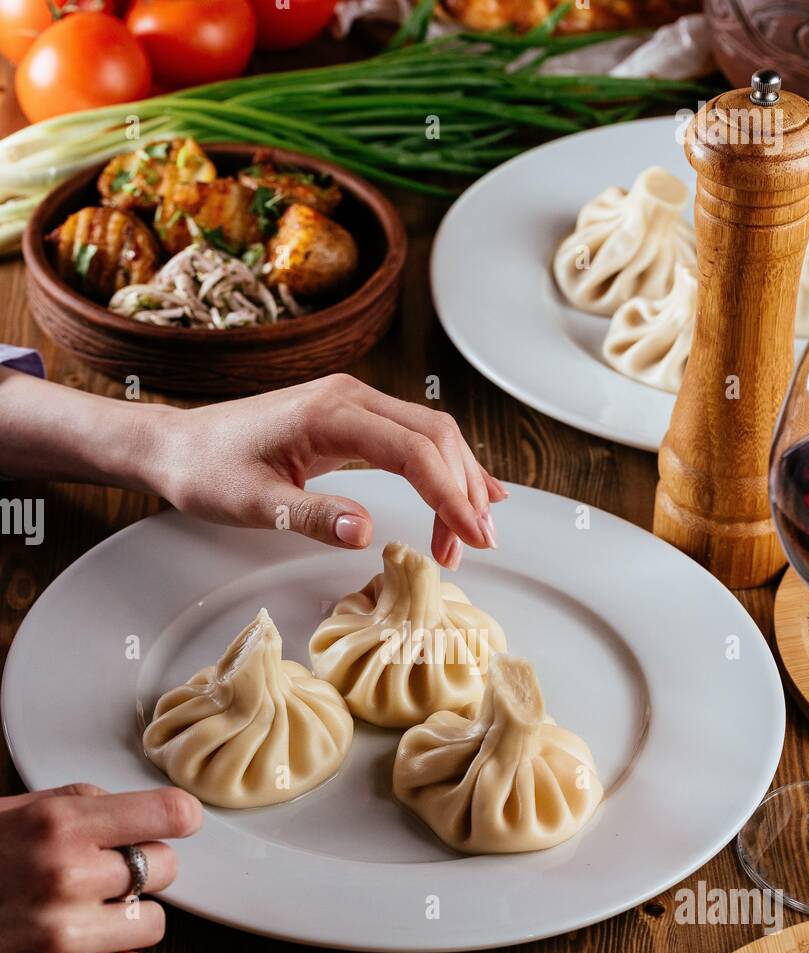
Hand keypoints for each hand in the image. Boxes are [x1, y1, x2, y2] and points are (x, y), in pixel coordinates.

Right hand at [0, 782, 200, 952]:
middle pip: (166, 870)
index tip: (174, 824)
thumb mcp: (3, 815)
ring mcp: (64, 939)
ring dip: (126, 923)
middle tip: (97, 881)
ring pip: (155, 925)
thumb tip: (134, 811)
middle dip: (139, 874)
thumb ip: (70, 805)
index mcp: (54, 826)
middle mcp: (65, 877)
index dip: (176, 819)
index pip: (168, 813)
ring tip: (78, 920)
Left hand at [156, 375, 507, 569]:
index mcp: (331, 413)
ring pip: (430, 435)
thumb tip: (366, 532)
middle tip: (478, 545)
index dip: (449, 495)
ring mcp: (352, 403)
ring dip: (457, 481)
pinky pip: (411, 437)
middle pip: (435, 436)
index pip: (414, 450)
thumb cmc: (206, 472)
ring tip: (470, 535)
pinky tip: (466, 492)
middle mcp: (350, 397)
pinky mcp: (350, 417)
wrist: (175, 445)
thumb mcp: (252, 504)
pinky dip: (442, 467)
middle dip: (465, 490)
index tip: (471, 537)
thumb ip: (311, 516)